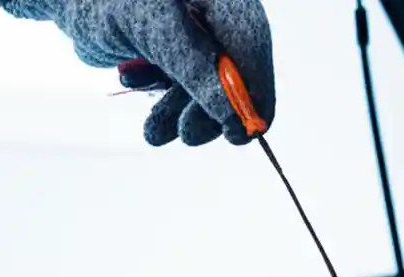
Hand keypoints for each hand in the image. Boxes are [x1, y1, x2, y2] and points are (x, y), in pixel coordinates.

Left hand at [5, 0, 274, 146]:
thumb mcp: (155, 29)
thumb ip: (196, 68)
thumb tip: (235, 113)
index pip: (252, 42)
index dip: (256, 89)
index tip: (247, 131)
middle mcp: (212, 12)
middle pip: (235, 69)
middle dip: (212, 109)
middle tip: (190, 137)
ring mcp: (193, 33)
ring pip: (207, 85)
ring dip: (183, 115)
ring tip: (156, 132)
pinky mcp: (173, 52)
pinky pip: (183, 87)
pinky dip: (167, 107)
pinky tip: (147, 113)